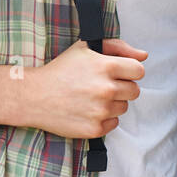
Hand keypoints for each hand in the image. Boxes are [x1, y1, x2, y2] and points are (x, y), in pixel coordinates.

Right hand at [24, 38, 147, 138]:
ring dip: (112, 104)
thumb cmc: (61, 70)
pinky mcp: (95, 128)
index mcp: (107, 66)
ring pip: (124, 107)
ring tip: (91, 98)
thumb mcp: (86, 48)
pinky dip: (104, 119)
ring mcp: (101, 110)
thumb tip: (144, 56)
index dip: (129, 72)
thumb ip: (118, 47)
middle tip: (101, 86)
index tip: (118, 74)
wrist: (33, 96)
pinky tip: (87, 110)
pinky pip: (113, 123)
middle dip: (122, 88)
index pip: (139, 71)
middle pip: (135, 91)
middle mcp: (106, 89)